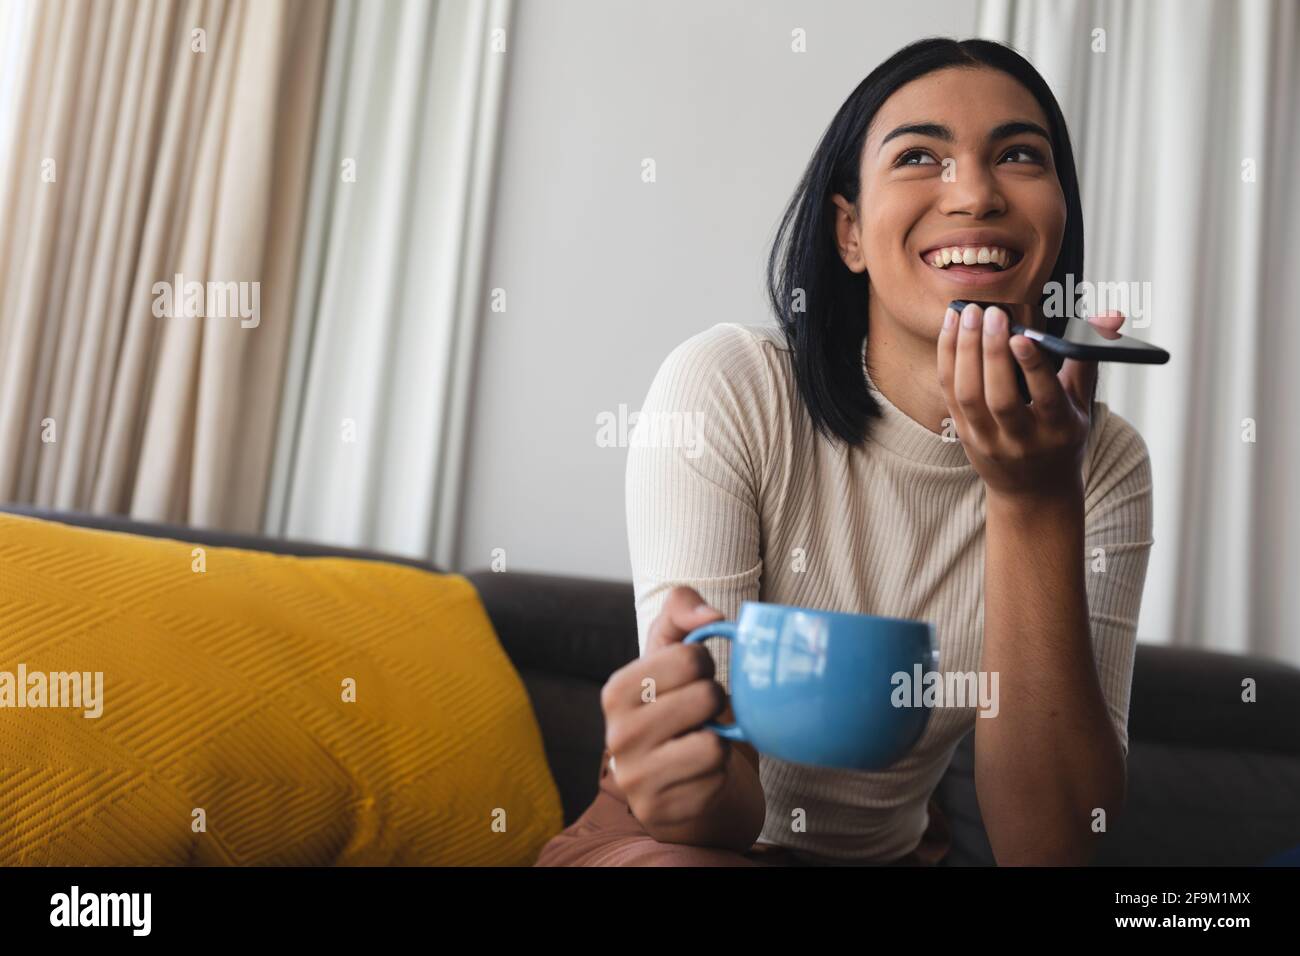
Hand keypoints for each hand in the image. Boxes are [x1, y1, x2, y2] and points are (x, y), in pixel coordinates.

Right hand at [600, 587, 749, 833]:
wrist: (686, 781)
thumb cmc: (682, 710)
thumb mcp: (674, 654)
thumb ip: (682, 610)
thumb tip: (712, 616)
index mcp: (615, 691)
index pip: (688, 657)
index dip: (705, 665)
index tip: (694, 679)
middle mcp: (617, 736)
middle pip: (705, 697)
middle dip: (717, 702)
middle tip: (702, 714)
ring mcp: (636, 779)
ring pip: (713, 744)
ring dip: (720, 741)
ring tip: (702, 741)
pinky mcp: (662, 812)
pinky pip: (716, 779)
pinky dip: (719, 774)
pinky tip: (701, 773)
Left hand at [936, 302, 1125, 500]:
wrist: (1033, 492)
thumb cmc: (1060, 438)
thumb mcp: (1082, 405)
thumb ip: (1089, 358)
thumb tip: (1109, 316)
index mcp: (1059, 430)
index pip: (1045, 398)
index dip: (1032, 366)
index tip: (1022, 335)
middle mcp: (1022, 440)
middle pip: (1001, 397)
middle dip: (993, 352)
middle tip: (990, 313)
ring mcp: (989, 440)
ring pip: (970, 396)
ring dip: (965, 352)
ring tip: (968, 314)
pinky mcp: (965, 435)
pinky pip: (951, 394)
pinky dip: (948, 359)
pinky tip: (951, 328)